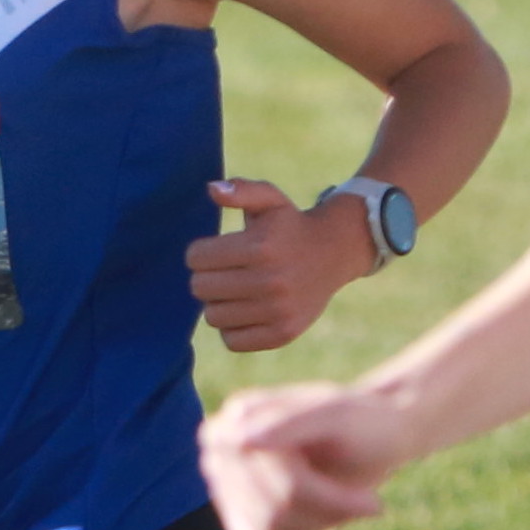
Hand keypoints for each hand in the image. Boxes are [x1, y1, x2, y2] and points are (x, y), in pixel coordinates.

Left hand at [186, 177, 373, 352]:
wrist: (334, 253)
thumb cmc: (289, 225)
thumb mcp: (270, 199)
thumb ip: (241, 191)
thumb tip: (211, 189)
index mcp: (260, 247)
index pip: (196, 258)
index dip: (200, 252)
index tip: (216, 250)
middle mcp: (270, 281)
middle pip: (200, 288)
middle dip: (206, 277)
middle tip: (224, 271)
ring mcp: (278, 311)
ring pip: (212, 316)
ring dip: (217, 303)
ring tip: (236, 289)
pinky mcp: (283, 333)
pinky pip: (232, 340)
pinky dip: (232, 328)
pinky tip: (246, 310)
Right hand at [201, 380, 416, 529]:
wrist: (375, 436)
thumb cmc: (362, 422)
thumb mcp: (335, 417)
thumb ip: (286, 423)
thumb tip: (237, 440)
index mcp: (240, 417)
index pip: (274, 478)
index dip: (324, 497)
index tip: (373, 506)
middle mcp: (222, 448)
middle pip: (271, 508)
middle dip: (326, 512)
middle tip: (370, 506)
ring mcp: (226, 480)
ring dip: (316, 526)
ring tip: (350, 511)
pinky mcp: (236, 508)